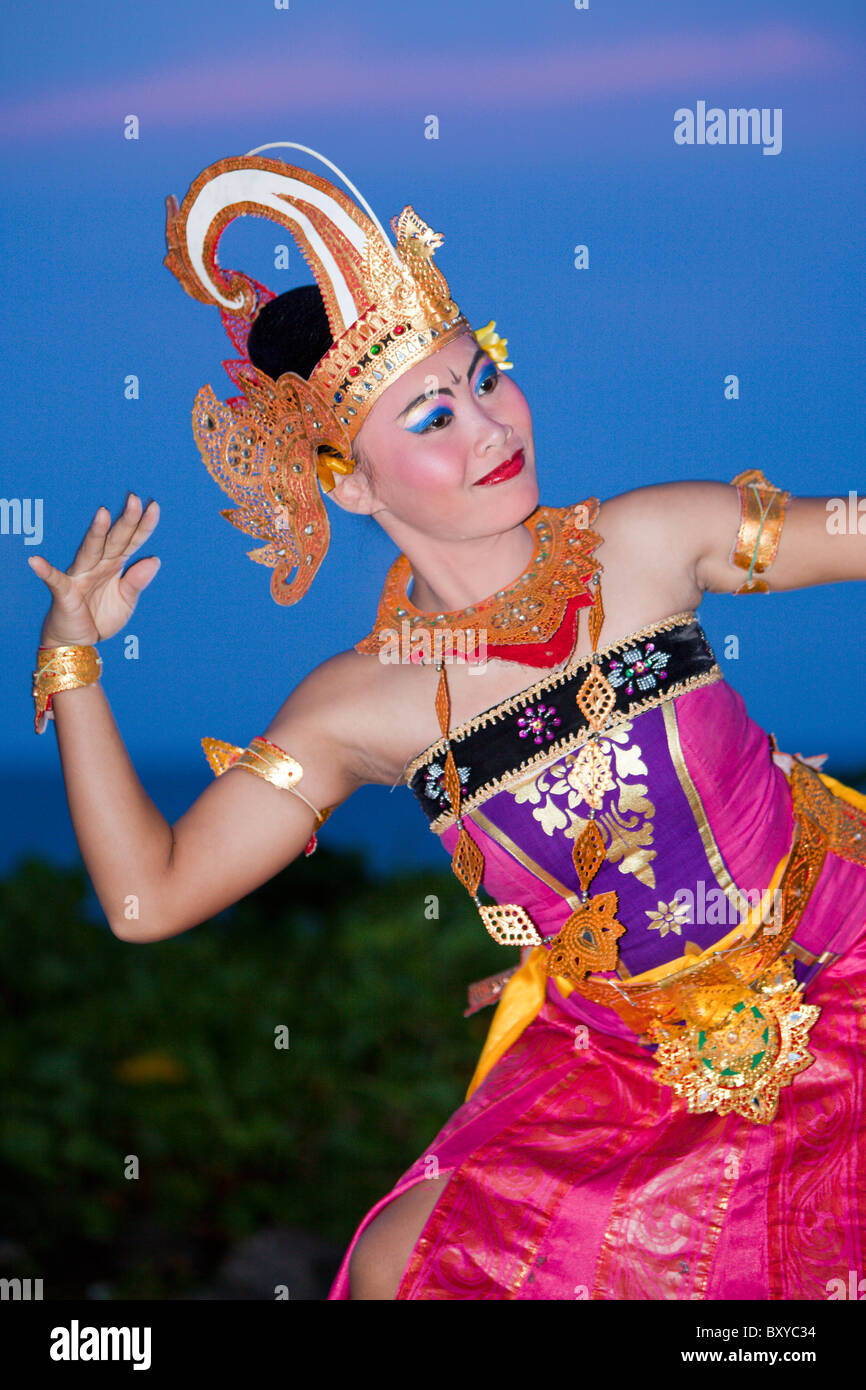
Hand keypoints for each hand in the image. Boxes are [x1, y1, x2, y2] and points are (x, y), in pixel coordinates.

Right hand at [28, 494, 160, 647]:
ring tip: (103, 514)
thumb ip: (137, 581)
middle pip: (114, 540)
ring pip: (90, 551)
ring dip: (96, 533)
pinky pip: (55, 580)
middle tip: (135, 499)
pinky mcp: (64, 593)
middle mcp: (98, 565)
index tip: (154, 506)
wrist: (77, 641)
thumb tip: (154, 560)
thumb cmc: (99, 616)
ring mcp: (81, 577)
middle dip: (125, 521)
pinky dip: (45, 571)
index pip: (131, 541)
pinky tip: (36, 561)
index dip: (143, 525)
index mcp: (114, 565)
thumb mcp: (126, 602)